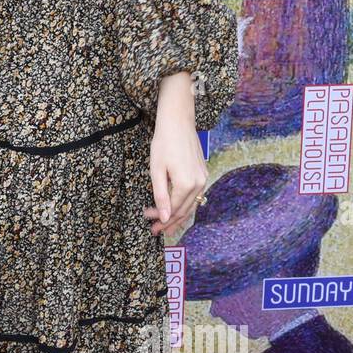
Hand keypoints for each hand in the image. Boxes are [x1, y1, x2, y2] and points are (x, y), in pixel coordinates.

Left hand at [143, 77, 207, 237]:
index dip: (160, 219)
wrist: (178, 122)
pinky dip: (185, 204)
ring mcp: (203, 178)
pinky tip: (176, 207)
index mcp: (186, 184)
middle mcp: (199, 184)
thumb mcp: (156, 170)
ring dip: (178, 215)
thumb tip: (164, 217)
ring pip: (191, 205)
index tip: (149, 224)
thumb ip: (161, 195)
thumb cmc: (164, 143)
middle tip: (156, 230)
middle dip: (169, 222)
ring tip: (165, 224)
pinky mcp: (204, 173)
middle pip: (184, 211)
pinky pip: (195, 195)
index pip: (172, 210)